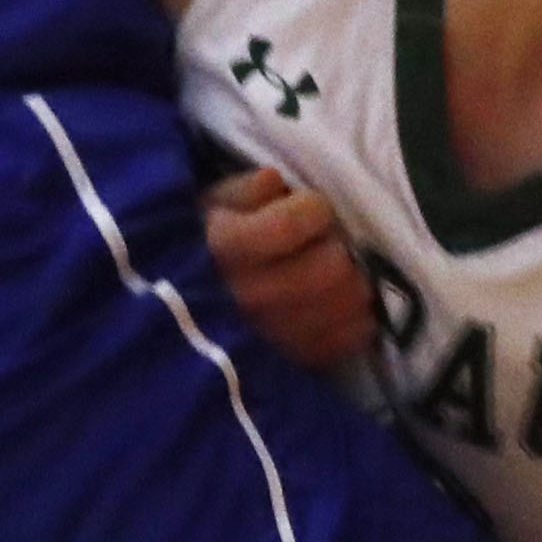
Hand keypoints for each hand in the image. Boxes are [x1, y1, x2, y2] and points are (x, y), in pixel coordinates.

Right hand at [204, 168, 377, 371]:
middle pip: (331, 267)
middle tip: (326, 243)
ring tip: (335, 273)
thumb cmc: (210, 241)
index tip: (311, 208)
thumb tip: (274, 182)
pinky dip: (355, 318)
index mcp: (224, 248)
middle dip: (337, 246)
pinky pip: (349, 338)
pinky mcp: (295, 359)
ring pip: (348, 303)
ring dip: (352, 280)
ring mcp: (274, 335)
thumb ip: (247, 190)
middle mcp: (249, 297)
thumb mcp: (216, 202)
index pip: (290, 226)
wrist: (186, 309)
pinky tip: (338, 302)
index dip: (313, 209)